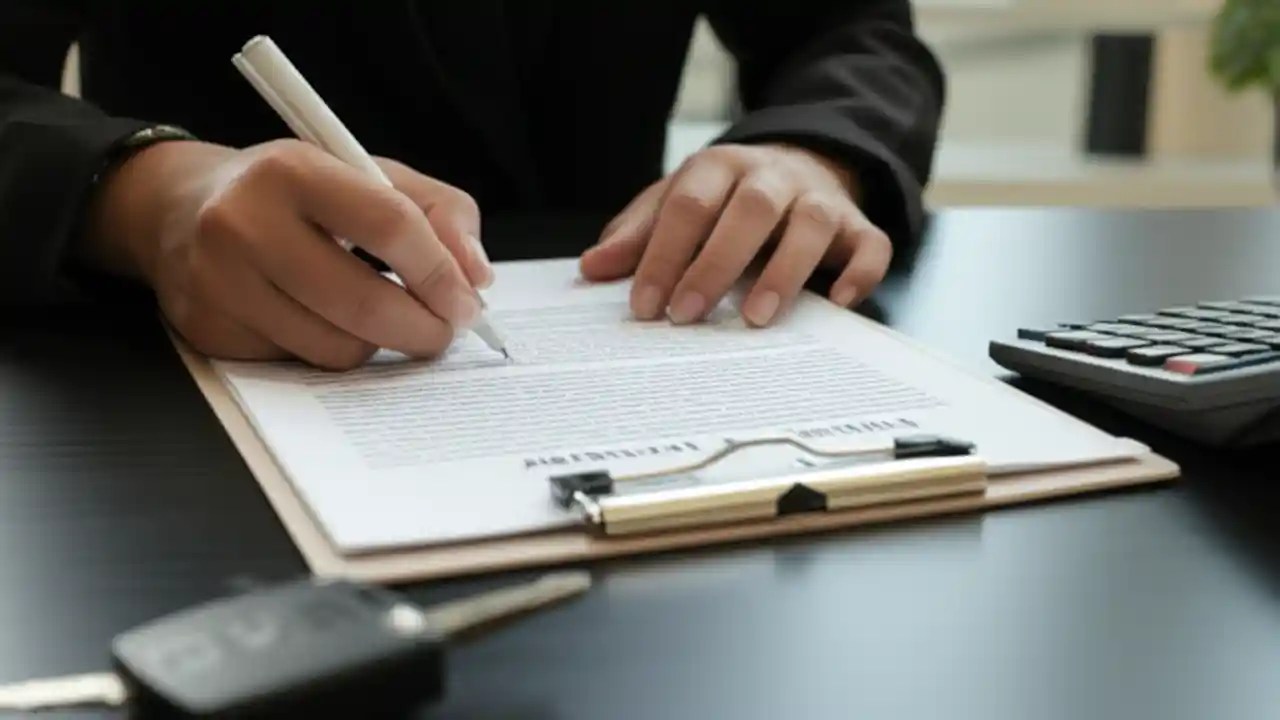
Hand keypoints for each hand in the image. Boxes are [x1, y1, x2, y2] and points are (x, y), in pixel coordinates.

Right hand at [84, 139, 491, 369]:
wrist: (178, 209)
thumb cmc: (293, 193)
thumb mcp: (366, 173)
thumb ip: (438, 211)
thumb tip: (475, 276)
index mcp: (292, 170)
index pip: (390, 225)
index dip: (441, 272)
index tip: (467, 300)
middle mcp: (243, 224)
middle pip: (365, 302)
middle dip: (423, 328)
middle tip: (444, 331)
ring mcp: (218, 283)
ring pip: (337, 348)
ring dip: (378, 344)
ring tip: (382, 319)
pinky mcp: (209, 330)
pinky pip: (300, 364)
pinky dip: (330, 350)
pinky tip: (324, 321)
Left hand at [579, 143, 890, 325]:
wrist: (802, 161)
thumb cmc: (726, 198)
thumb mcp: (677, 203)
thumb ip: (638, 235)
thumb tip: (591, 268)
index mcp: (720, 168)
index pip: (688, 206)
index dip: (663, 255)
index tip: (644, 306)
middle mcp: (773, 177)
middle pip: (749, 210)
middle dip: (714, 265)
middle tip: (686, 316)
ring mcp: (820, 200)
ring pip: (811, 225)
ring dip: (784, 272)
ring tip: (754, 319)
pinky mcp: (858, 225)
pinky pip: (871, 246)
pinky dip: (859, 273)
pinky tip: (837, 303)